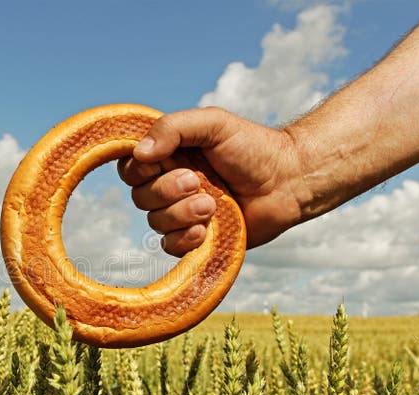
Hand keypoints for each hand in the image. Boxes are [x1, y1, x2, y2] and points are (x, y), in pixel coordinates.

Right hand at [119, 107, 305, 255]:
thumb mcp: (213, 123)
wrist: (289, 181)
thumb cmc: (253, 147)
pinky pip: (171, 246)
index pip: (130, 168)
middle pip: (140, 197)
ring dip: (182, 214)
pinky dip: (185, 239)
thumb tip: (140, 153)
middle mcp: (170, 185)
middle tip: (198, 182)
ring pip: (156, 223)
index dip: (139, 170)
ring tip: (213, 205)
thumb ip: (173, 128)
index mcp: (168, 157)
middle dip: (166, 192)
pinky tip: (206, 229)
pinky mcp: (197, 238)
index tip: (160, 163)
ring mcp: (182, 213)